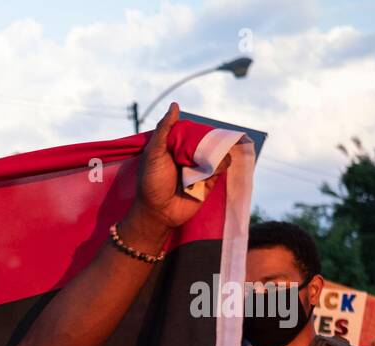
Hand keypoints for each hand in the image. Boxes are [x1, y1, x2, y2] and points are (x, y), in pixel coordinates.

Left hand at [129, 102, 225, 235]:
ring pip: (218, 150)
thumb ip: (164, 130)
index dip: (196, 130)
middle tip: (196, 156)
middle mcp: (189, 154)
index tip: (195, 135)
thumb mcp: (153, 153)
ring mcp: (201, 166)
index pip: (192, 129)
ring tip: (200, 167)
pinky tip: (210, 171)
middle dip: (209, 141)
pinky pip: (223, 165)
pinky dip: (221, 165)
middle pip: (208, 138)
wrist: (158, 212)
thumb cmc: (151, 182)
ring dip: (215, 154)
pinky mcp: (211, 178)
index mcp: (175, 145)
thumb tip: (175, 105)